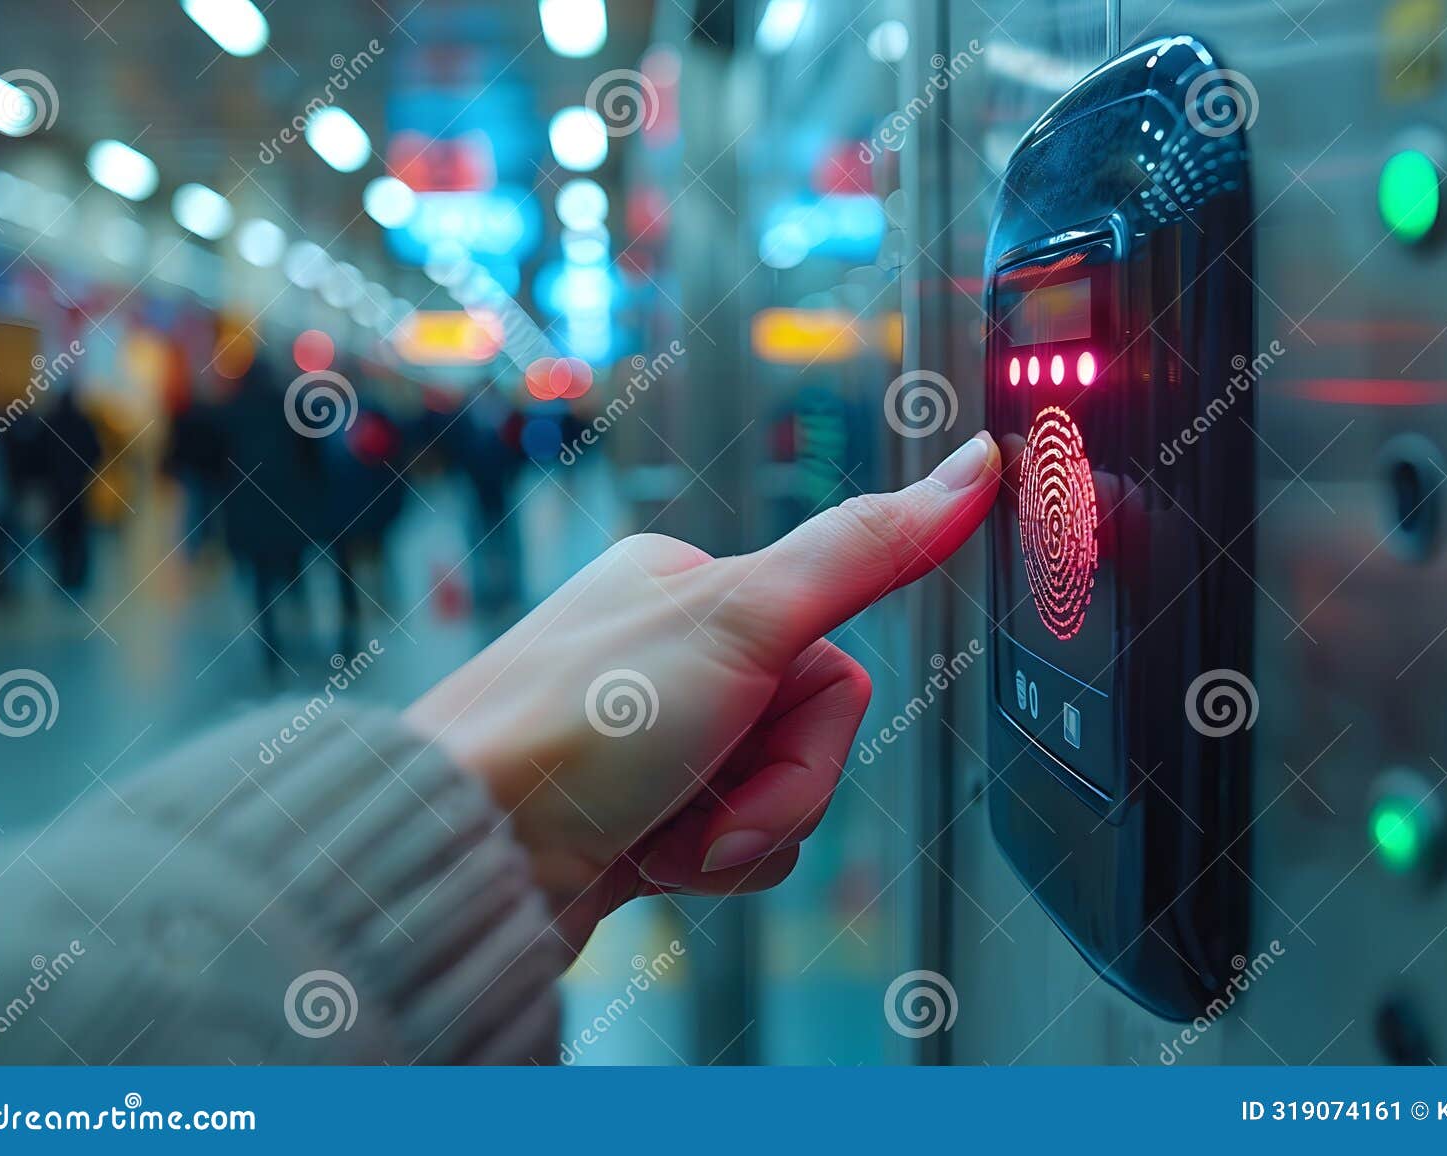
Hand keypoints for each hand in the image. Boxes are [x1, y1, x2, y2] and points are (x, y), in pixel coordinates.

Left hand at [403, 432, 998, 951]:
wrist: (468, 861)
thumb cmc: (578, 728)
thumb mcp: (743, 621)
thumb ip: (867, 550)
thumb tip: (978, 462)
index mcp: (690, 585)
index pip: (836, 668)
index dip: (809, 734)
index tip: (743, 731)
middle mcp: (672, 656)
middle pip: (810, 742)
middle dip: (772, 796)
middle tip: (702, 811)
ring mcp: (655, 741)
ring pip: (780, 803)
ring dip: (738, 839)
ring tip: (660, 840)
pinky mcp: (638, 815)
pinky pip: (734, 850)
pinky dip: (704, 870)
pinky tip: (642, 862)